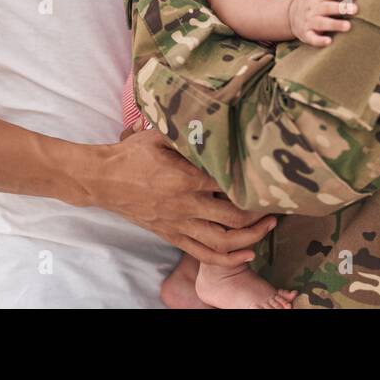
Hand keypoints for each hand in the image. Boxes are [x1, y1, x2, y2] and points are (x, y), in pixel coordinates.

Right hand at [90, 129, 277, 266]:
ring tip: (267, 230)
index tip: (267, 182)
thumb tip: (212, 121)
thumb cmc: (131, 154)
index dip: (251, 186)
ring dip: (249, 239)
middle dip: (259, 217)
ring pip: (222, 242)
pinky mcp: (171, 235)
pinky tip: (245, 255)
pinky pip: (203, 254)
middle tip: (276, 208)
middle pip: (233, 218)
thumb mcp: (159, 135)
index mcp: (185, 178)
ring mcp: (179, 223)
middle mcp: (185, 204)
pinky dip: (227, 259)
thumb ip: (186, 133)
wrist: (103, 180)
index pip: (228, 185)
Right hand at [287, 0, 358, 46]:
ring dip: (334, 24)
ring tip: (348, 26)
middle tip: (355, 9)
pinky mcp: (306, 34)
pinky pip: (312, 38)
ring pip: (321, 23)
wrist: (289, 15)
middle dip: (341, 8)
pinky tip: (329, 41)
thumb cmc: (310, 3)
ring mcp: (308, 22)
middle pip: (327, 7)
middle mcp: (312, 9)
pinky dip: (319, 40)